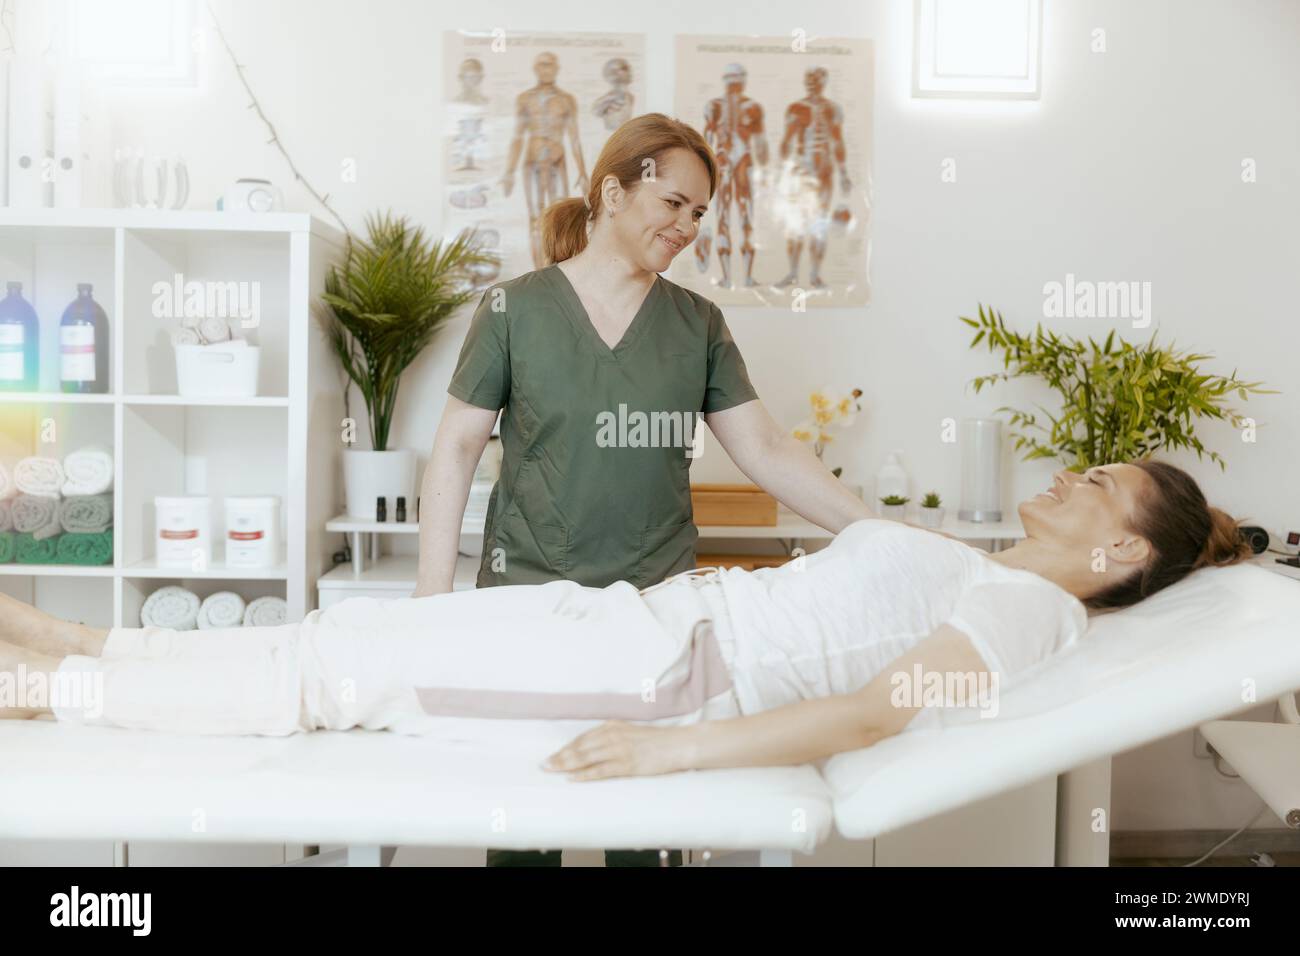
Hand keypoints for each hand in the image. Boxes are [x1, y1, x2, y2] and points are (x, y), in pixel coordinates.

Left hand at [542, 720, 689, 780]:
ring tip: (552, 770)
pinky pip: (600, 770)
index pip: (582, 738)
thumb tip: (594, 747)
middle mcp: (612, 735)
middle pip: (580, 747)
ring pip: (586, 757)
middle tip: (544, 765)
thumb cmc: (655, 741)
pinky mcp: (626, 764)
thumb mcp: (630, 732)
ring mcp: (619, 750)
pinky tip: (572, 778)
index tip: (552, 755)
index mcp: (612, 726)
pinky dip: (584, 774)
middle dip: (560, 756)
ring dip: (566, 764)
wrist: (677, 744)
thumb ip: (612, 736)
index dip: (565, 748)